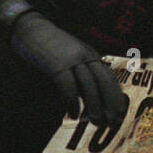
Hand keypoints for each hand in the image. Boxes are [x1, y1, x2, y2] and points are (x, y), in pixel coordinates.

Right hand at [10, 11, 128, 130]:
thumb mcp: (71, 57)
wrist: (31, 29)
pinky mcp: (57, 64)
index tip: (120, 113)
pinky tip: (73, 114)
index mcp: (90, 54)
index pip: (109, 76)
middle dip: (110, 103)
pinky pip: (68, 85)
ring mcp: (71, 58)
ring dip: (95, 106)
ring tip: (97, 122)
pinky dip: (73, 101)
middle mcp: (85, 55)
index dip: (116, 96)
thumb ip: (80, 73)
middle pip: (103, 81)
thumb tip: (88, 98)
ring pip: (88, 85)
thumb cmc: (50, 48)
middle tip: (112, 122)